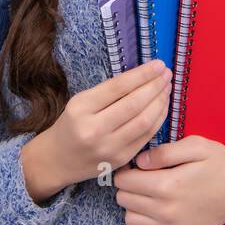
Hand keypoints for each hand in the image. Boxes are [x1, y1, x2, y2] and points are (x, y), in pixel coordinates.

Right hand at [26, 59, 171, 196]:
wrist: (57, 160)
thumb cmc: (71, 124)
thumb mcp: (80, 102)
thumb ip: (108, 92)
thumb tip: (143, 76)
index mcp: (81, 108)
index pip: (118, 87)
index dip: (142, 74)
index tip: (158, 64)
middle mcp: (94, 129)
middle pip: (134, 104)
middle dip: (155, 86)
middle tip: (167, 74)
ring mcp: (108, 147)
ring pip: (144, 121)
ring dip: (160, 102)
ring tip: (167, 87)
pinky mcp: (120, 159)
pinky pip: (146, 136)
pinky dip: (158, 119)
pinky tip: (162, 106)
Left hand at [112, 136, 224, 224]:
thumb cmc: (220, 163)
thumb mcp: (195, 145)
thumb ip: (163, 152)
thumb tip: (139, 162)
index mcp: (167, 185)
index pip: (123, 181)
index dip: (126, 170)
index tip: (136, 167)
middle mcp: (167, 212)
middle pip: (123, 200)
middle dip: (129, 186)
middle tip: (144, 179)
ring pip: (130, 220)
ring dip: (134, 206)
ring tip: (149, 195)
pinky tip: (152, 214)